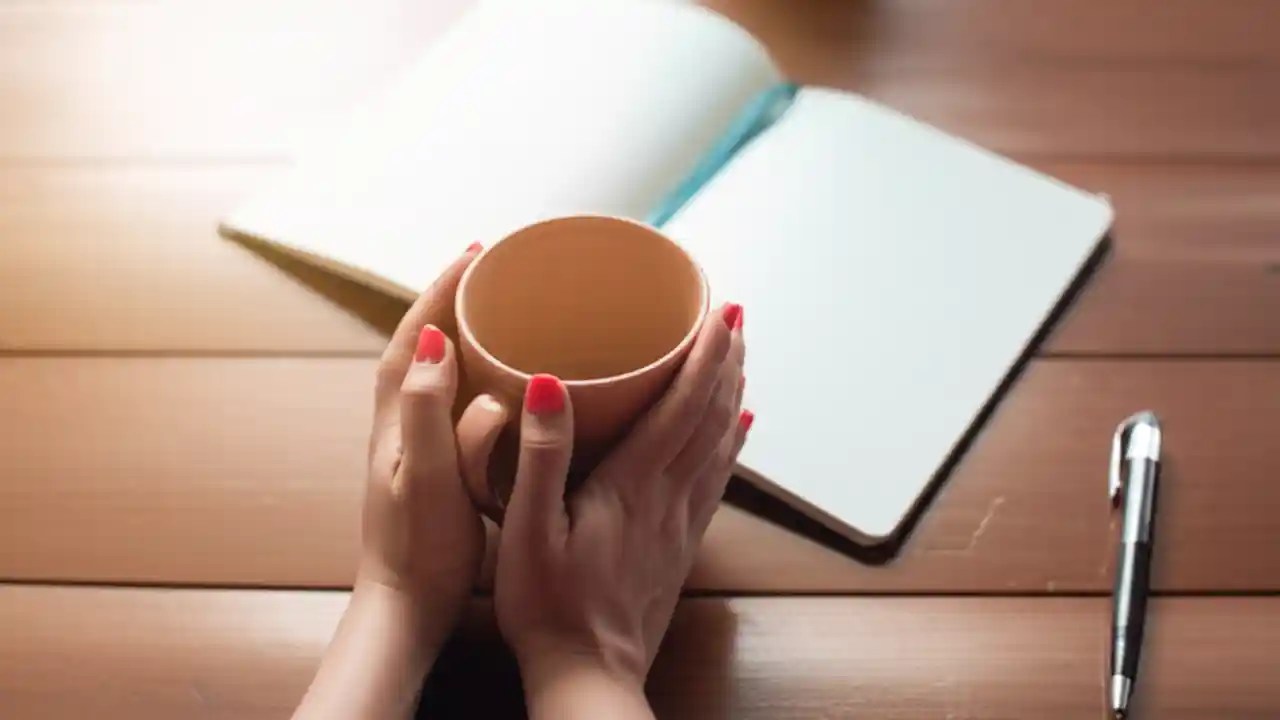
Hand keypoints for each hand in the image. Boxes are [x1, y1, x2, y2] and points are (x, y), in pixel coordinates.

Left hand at [360, 245, 506, 634]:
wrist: (408, 604)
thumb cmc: (418, 547)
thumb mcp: (425, 476)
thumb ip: (428, 411)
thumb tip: (436, 343)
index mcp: (396, 417)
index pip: (415, 334)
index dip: (441, 290)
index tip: (477, 254)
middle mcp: (400, 421)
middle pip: (422, 341)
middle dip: (451, 298)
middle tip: (491, 268)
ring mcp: (415, 443)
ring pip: (437, 368)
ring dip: (461, 330)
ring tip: (498, 305)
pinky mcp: (435, 464)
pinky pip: (455, 399)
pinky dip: (474, 371)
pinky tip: (501, 376)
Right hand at [494, 303, 748, 717]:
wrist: (589, 676)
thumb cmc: (548, 608)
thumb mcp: (526, 530)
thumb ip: (541, 456)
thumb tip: (550, 384)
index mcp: (633, 485)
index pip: (682, 404)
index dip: (706, 354)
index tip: (720, 311)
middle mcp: (669, 497)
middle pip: (712, 415)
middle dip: (726, 360)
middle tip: (734, 314)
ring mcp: (679, 523)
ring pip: (721, 443)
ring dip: (732, 394)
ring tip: (740, 355)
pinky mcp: (679, 545)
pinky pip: (716, 479)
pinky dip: (732, 444)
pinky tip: (739, 429)